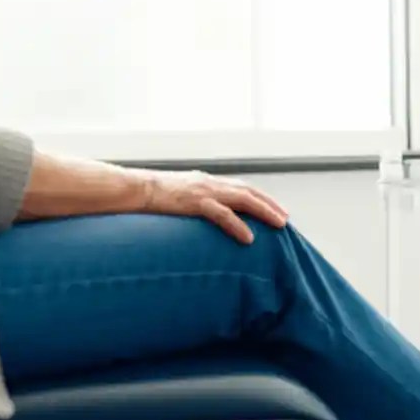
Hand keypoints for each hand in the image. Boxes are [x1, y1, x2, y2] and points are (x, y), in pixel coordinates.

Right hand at [143, 170, 287, 242]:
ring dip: (264, 211)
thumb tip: (206, 212)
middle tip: (285, 219)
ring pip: (243, 200)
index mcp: (207, 181)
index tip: (276, 209)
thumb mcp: (180, 194)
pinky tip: (249, 238)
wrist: (134, 189)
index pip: (242, 187)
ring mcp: (204, 192)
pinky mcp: (195, 203)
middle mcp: (210, 183)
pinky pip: (222, 215)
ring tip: (279, 225)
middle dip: (270, 204)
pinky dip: (238, 226)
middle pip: (249, 191)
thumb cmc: (152, 196)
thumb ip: (195, 200)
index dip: (261, 197)